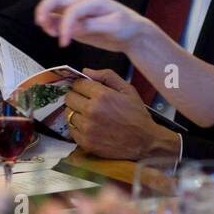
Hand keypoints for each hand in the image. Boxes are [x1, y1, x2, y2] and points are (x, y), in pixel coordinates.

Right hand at [34, 0, 149, 52]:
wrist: (133, 33)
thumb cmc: (127, 26)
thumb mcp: (113, 26)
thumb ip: (91, 26)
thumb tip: (72, 28)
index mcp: (92, 1)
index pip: (71, 10)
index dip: (65, 26)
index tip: (64, 43)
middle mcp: (82, 3)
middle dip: (44, 9)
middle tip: (41, 25)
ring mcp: (77, 13)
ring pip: (54, 8)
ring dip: (46, 18)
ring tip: (50, 33)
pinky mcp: (76, 23)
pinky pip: (58, 20)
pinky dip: (52, 26)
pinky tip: (55, 35)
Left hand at [62, 68, 176, 159]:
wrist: (145, 142)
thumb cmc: (137, 114)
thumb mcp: (127, 89)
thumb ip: (106, 76)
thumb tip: (85, 71)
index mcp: (101, 95)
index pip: (78, 84)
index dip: (82, 85)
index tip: (87, 89)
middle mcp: (91, 110)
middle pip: (69, 98)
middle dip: (77, 96)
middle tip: (87, 101)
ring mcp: (87, 128)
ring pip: (68, 113)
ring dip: (76, 112)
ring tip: (88, 114)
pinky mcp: (85, 142)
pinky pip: (71, 130)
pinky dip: (77, 127)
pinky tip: (89, 126)